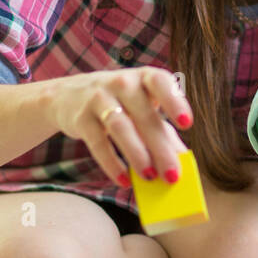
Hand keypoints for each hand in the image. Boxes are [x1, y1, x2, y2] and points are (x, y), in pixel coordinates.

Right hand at [43, 67, 191, 186]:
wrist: (70, 94)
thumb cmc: (121, 102)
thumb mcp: (143, 107)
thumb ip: (164, 131)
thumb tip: (183, 161)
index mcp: (144, 77)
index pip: (160, 82)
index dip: (174, 101)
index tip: (187, 124)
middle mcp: (122, 83)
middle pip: (144, 115)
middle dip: (160, 147)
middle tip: (173, 175)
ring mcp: (98, 98)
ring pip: (120, 127)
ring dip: (136, 154)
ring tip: (149, 177)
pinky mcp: (81, 118)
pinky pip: (97, 143)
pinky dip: (111, 163)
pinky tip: (124, 180)